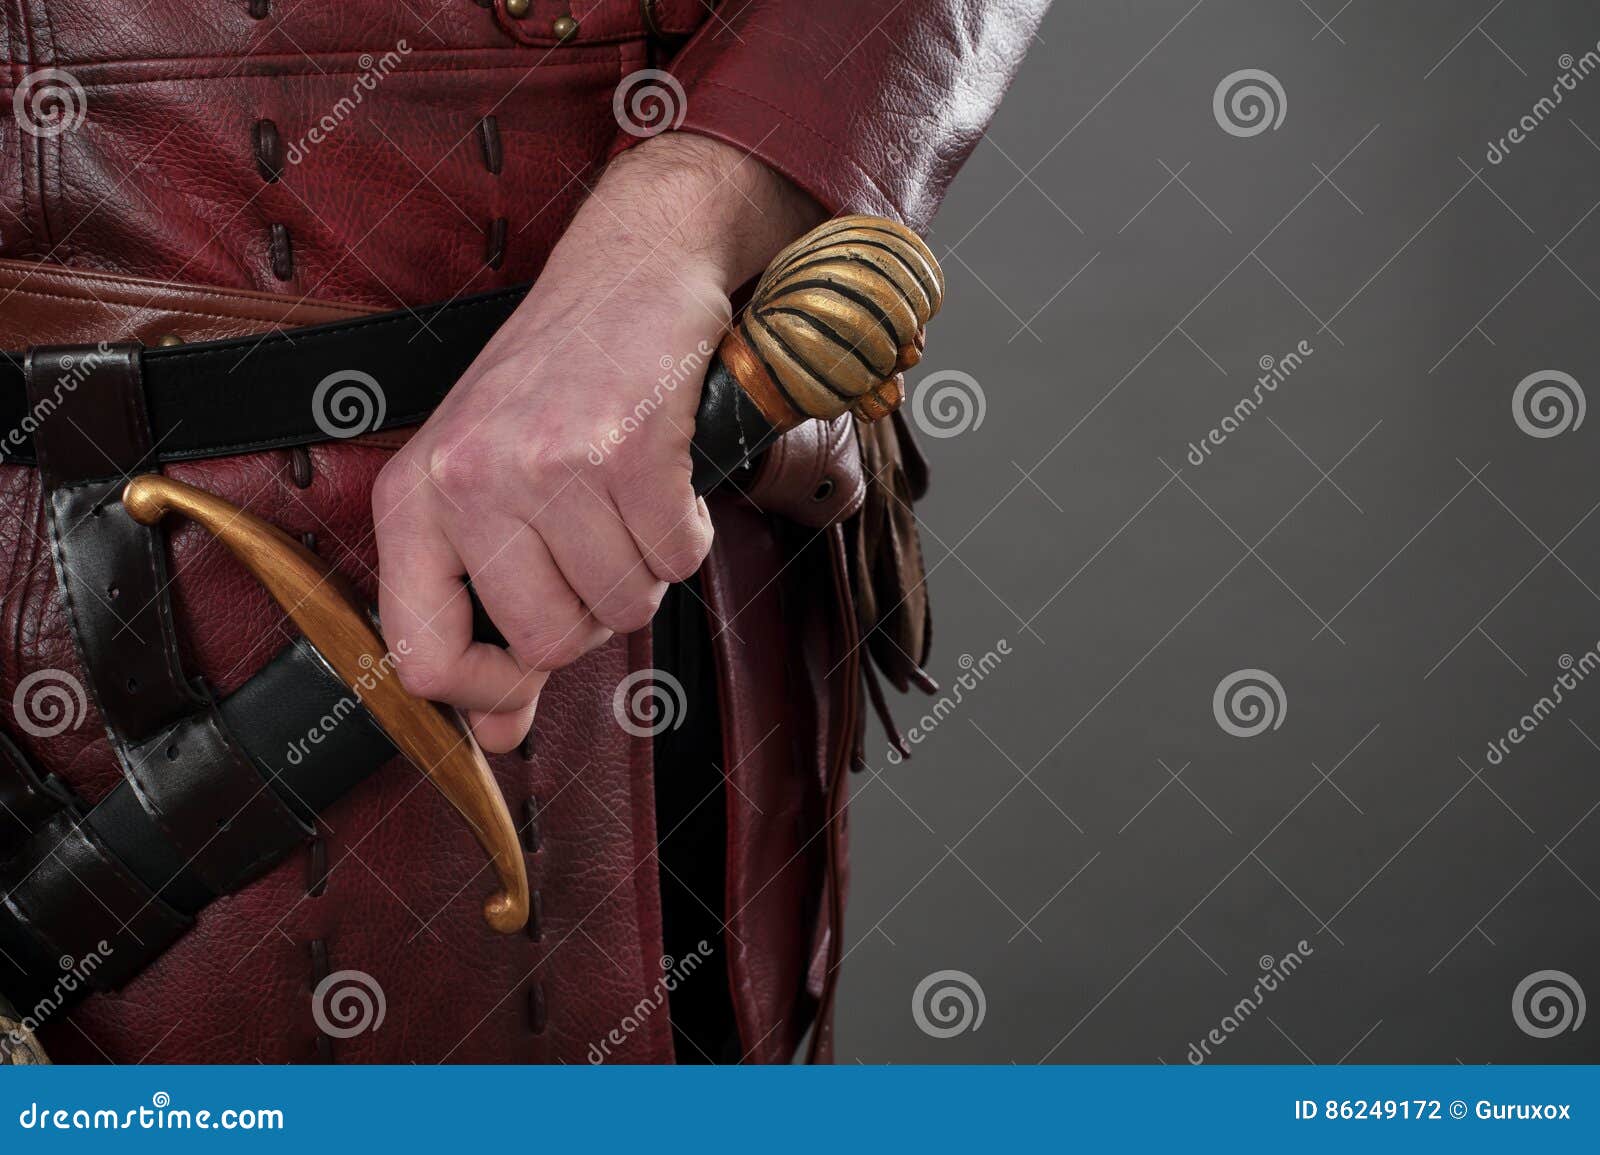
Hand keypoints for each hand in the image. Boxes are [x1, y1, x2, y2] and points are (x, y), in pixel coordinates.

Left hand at [372, 133, 821, 751]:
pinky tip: (667, 478)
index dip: (486, 693)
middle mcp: (467, 481)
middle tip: (599, 543)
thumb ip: (492, 619)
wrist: (627, 273)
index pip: (423, 658)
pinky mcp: (624, 445)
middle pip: (547, 642)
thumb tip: (499, 736)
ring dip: (647, 566)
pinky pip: (678, 556)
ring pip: (621, 606)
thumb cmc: (556, 387)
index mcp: (415, 500)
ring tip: (630, 499)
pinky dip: (689, 530)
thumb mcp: (492, 495)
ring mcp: (544, 462)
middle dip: (594, 612)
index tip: (524, 684)